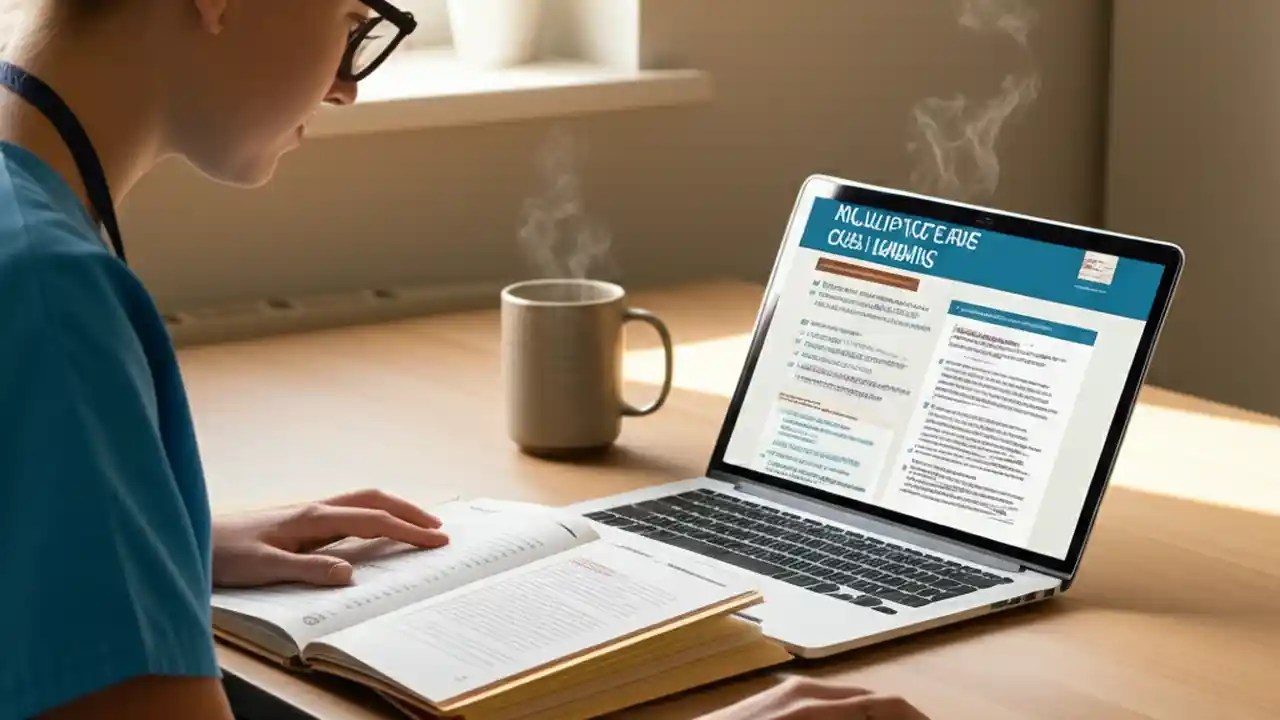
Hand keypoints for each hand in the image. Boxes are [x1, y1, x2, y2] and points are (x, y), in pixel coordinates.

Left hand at [212, 489, 448, 587]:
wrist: (194, 540)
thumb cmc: (224, 554)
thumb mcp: (264, 568)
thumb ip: (307, 570)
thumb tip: (350, 573)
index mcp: (313, 518)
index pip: (373, 520)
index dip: (407, 530)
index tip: (435, 540)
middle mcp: (315, 509)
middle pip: (375, 500)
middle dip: (410, 512)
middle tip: (439, 529)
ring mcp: (309, 513)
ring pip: (363, 502)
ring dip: (394, 509)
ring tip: (418, 525)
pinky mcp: (302, 522)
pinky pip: (350, 512)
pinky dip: (375, 515)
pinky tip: (377, 528)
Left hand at [699, 677, 931, 719]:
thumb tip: (883, 714)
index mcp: (814, 707)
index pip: (886, 705)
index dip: (917, 719)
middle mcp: (804, 692)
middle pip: (873, 701)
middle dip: (898, 719)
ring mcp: (788, 692)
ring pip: (851, 702)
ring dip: (873, 718)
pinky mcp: (775, 698)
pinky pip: (825, 704)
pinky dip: (847, 718)